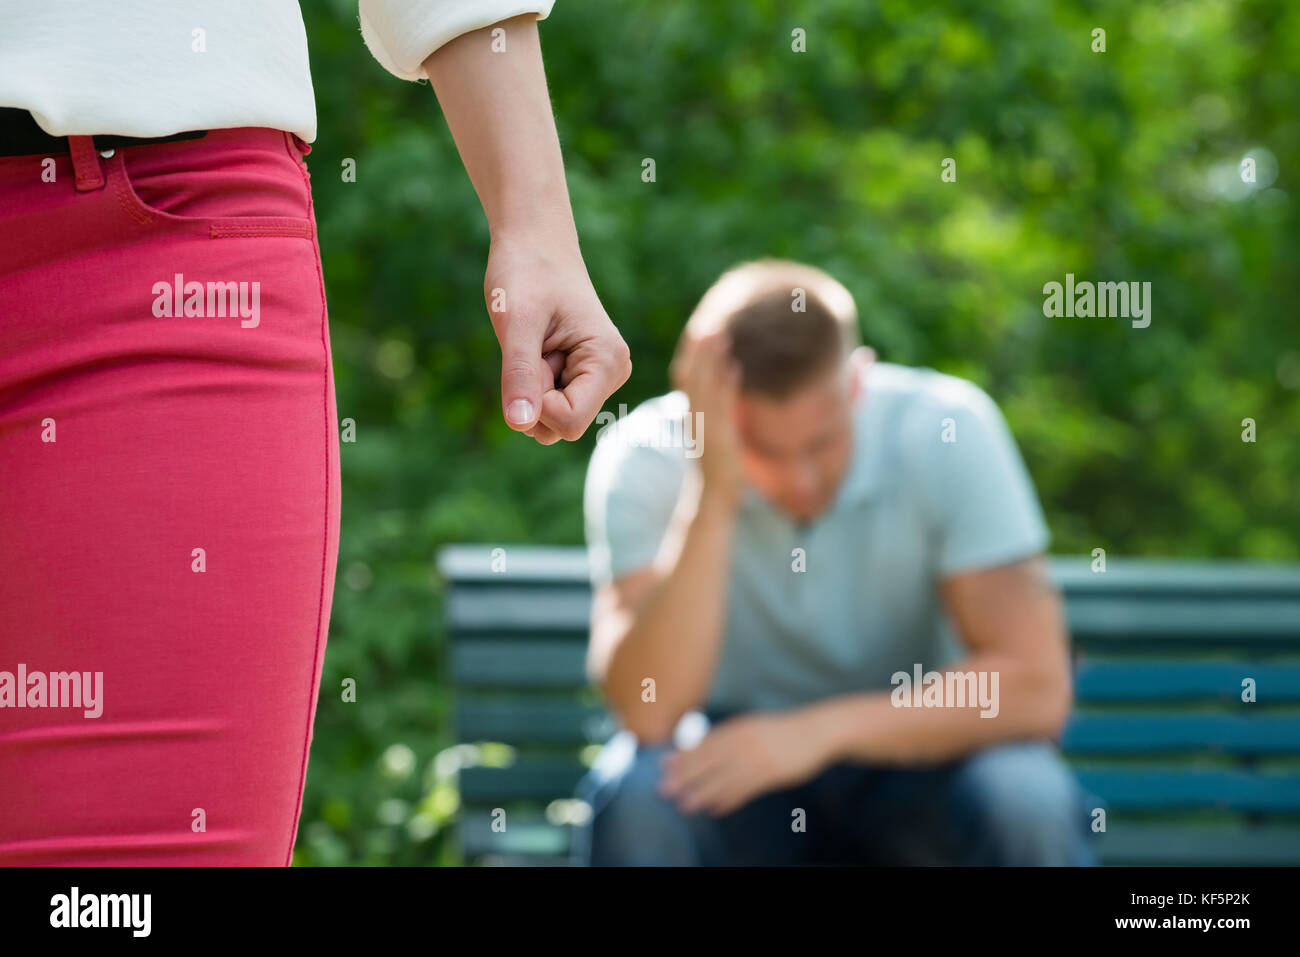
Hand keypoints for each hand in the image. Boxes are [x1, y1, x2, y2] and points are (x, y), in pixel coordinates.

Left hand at [484, 228, 630, 443]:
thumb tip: (520, 424)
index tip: (529, 359)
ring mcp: (599, 376)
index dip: (536, 405)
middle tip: (531, 347)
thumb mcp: (516, 322)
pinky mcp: (583, 375)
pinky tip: (538, 348)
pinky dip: (532, 383)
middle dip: (533, 396)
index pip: (569, 422)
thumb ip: (520, 374)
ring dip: (530, 390)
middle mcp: (612, 373)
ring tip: (534, 345)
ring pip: (553, 419)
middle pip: (562, 426)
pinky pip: (550, 403)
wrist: (534, 241)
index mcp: (608, 361)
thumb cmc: (526, 272)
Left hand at [657, 710, 829, 816]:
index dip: (682, 756)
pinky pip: (746, 789)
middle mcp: (743, 742)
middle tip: (664, 789)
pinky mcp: (771, 773)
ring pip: (724, 778)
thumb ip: (726, 737)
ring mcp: (758, 758)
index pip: (703, 744)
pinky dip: (729, 800)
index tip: (662, 766)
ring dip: (702, 793)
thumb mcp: (750, 727)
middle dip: (684, 775)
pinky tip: (715, 809)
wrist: (813, 732)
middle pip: (708, 761)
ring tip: (685, 805)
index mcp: (737, 728)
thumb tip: (697, 748)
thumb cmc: (778, 732)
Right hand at [670, 329, 742, 499]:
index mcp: (691, 415)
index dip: (693, 355)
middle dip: (701, 352)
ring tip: (721, 338)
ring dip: (712, 363)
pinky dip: (726, 387)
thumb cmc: (717, 464)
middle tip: (709, 326)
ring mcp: (705, 428)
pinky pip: (721, 408)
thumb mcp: (715, 429)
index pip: (688, 379)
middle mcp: (694, 419)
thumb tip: (730, 374)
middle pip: (694, 378)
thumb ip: (719, 404)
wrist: (713, 495)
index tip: (700, 331)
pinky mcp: (718, 438)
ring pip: (705, 389)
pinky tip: (735, 369)